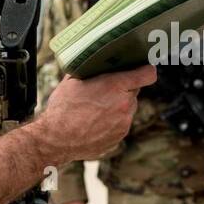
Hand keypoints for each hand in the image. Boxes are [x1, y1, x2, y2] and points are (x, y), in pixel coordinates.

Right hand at [38, 64, 155, 164]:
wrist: (56, 140)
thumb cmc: (63, 109)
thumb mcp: (72, 81)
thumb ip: (89, 70)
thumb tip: (93, 63)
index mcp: (116, 86)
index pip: (147, 74)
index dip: (145, 70)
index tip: (142, 69)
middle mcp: (124, 105)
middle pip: (133, 91)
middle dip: (122, 89)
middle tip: (105, 90)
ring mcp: (124, 123)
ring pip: (127, 109)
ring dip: (117, 107)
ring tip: (96, 110)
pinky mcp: (119, 137)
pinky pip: (120, 125)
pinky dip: (111, 123)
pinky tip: (94, 123)